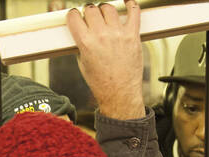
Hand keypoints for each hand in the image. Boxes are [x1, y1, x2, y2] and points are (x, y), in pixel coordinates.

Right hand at [66, 2, 145, 120]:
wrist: (119, 94)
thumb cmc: (102, 83)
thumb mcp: (83, 63)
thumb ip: (81, 43)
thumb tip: (82, 31)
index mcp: (86, 42)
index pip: (75, 16)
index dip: (74, 16)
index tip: (76, 18)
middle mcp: (102, 36)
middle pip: (91, 9)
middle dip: (89, 13)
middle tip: (91, 20)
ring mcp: (118, 34)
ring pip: (108, 8)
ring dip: (105, 10)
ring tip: (105, 16)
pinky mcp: (132, 35)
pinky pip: (134, 12)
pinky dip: (131, 4)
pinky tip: (127, 3)